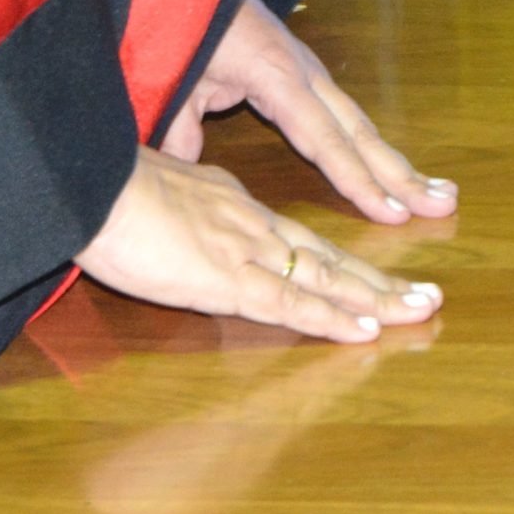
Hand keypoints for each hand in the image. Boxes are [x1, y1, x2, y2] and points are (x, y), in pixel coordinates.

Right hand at [75, 145, 440, 341]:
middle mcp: (251, 222)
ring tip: (420, 311)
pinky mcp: (229, 277)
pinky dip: (331, 317)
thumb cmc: (105, 188)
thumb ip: (182, 204)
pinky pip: (291, 302)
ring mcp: (245, 249)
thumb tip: (189, 213)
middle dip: (378, 279)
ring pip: (325, 277)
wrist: (88, 183)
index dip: (337, 259)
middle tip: (425, 297)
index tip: (369, 276)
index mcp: (232, 203)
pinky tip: (365, 329)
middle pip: (328, 254)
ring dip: (376, 297)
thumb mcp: (155, 189)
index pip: (296, 238)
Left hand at [160, 0, 457, 224]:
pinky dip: (374, 147)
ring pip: (361, 125)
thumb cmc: (189, 25)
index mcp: (277, 75)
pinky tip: (396, 170)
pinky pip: (348, 117)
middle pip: (358, 133)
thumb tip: (188, 178)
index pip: (322, 138)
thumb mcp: (177, 79)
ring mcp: (312, 73)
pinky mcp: (309, 75)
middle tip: (443, 204)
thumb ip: (181, 131)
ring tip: (440, 193)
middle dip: (400, 174)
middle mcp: (306, 75)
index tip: (390, 213)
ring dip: (398, 163)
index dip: (355, 179)